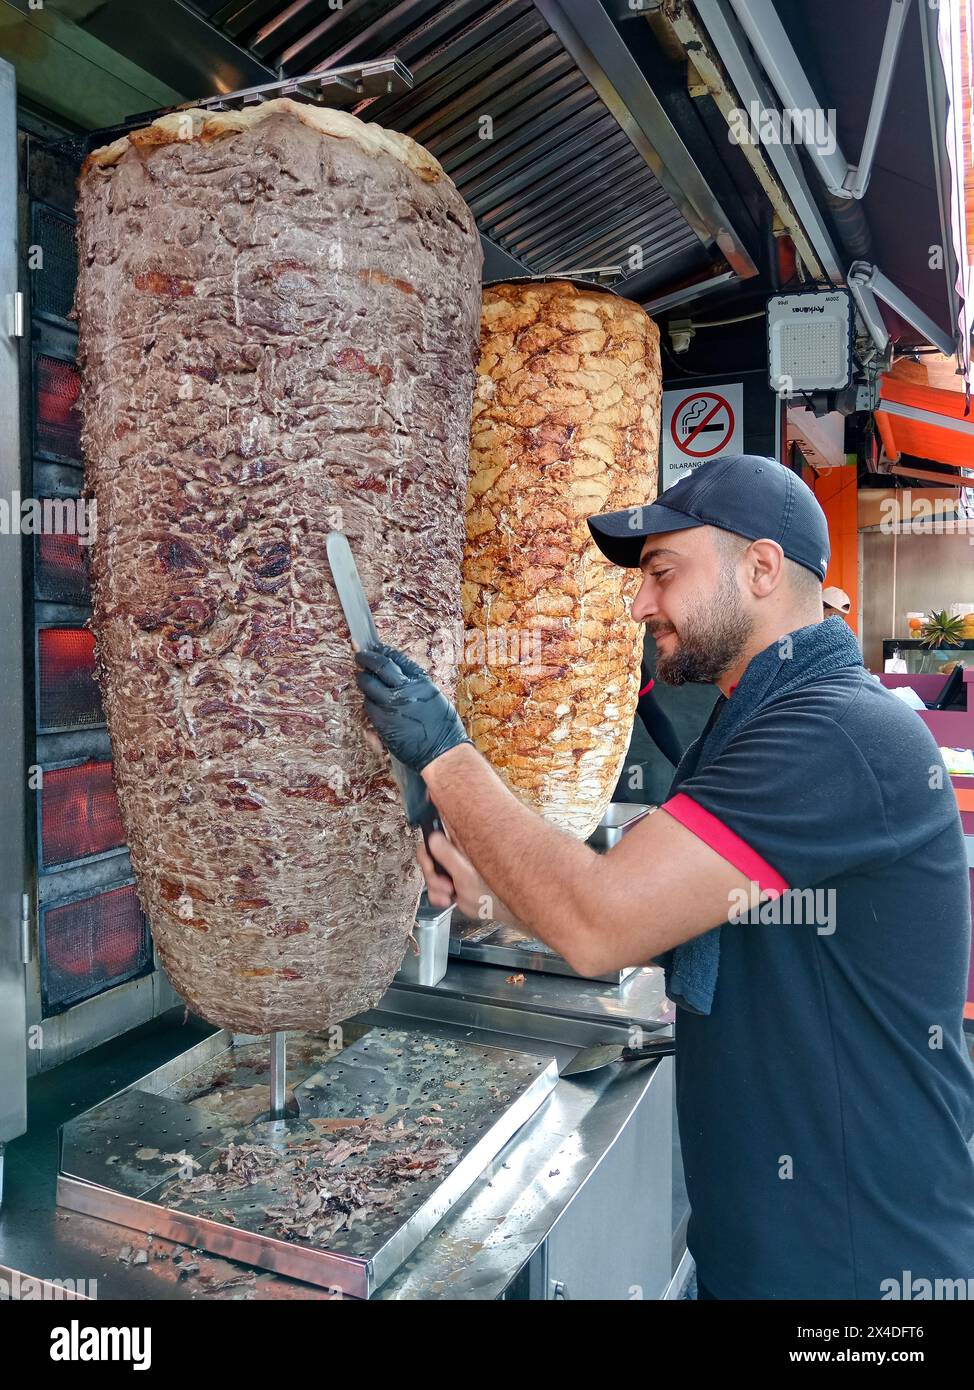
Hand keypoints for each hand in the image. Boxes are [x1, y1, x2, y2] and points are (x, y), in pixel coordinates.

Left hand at [354, 642, 470, 773]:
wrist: (442, 752)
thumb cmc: (444, 729)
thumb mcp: (435, 698)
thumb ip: (418, 687)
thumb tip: (403, 681)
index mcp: (420, 681)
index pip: (397, 658)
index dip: (383, 651)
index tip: (375, 647)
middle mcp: (405, 689)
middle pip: (380, 666)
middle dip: (366, 658)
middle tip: (359, 654)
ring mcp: (391, 705)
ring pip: (369, 685)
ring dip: (363, 679)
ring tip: (361, 677)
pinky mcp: (382, 721)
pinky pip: (368, 706)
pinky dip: (367, 701)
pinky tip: (370, 700)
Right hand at [418, 826, 519, 927]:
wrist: (493, 909)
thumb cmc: (490, 891)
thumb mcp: (466, 873)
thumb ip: (448, 856)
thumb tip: (434, 839)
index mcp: (460, 844)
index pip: (436, 834)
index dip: (428, 848)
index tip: (431, 863)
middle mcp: (455, 853)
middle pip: (428, 856)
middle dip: (432, 873)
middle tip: (445, 883)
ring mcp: (451, 867)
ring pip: (430, 872)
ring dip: (435, 886)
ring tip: (450, 892)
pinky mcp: (448, 880)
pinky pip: (433, 885)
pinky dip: (437, 894)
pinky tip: (448, 898)